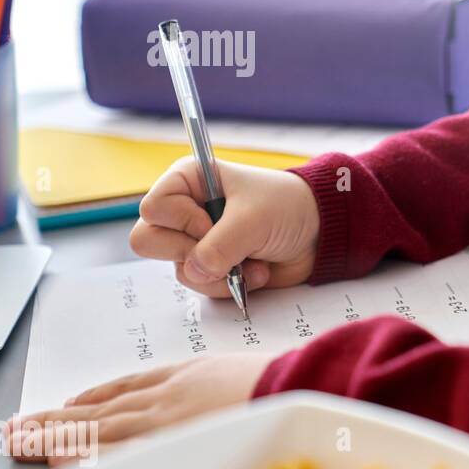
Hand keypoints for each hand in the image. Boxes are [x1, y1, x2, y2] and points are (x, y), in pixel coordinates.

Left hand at [4, 353, 277, 466]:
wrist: (304, 381)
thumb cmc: (289, 380)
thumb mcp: (252, 372)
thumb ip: (228, 387)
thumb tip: (228, 397)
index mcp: (192, 374)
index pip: (134, 384)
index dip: (101, 394)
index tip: (76, 402)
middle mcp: (172, 394)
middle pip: (106, 407)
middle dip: (62, 417)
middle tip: (25, 425)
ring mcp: (169, 415)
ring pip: (101, 426)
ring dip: (59, 434)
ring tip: (25, 440)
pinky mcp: (172, 436)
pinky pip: (119, 447)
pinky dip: (88, 451)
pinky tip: (62, 456)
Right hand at [130, 156, 320, 298]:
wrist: (320, 235)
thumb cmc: (288, 208)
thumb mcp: (253, 219)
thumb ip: (219, 245)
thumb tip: (194, 271)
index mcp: (188, 181)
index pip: (153, 208)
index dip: (182, 221)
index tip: (213, 222)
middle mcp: (185, 211)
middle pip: (148, 241)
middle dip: (189, 251)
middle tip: (222, 245)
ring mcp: (196, 241)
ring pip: (178, 270)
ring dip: (219, 272)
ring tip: (253, 260)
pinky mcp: (212, 267)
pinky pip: (201, 287)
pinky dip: (230, 285)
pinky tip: (257, 271)